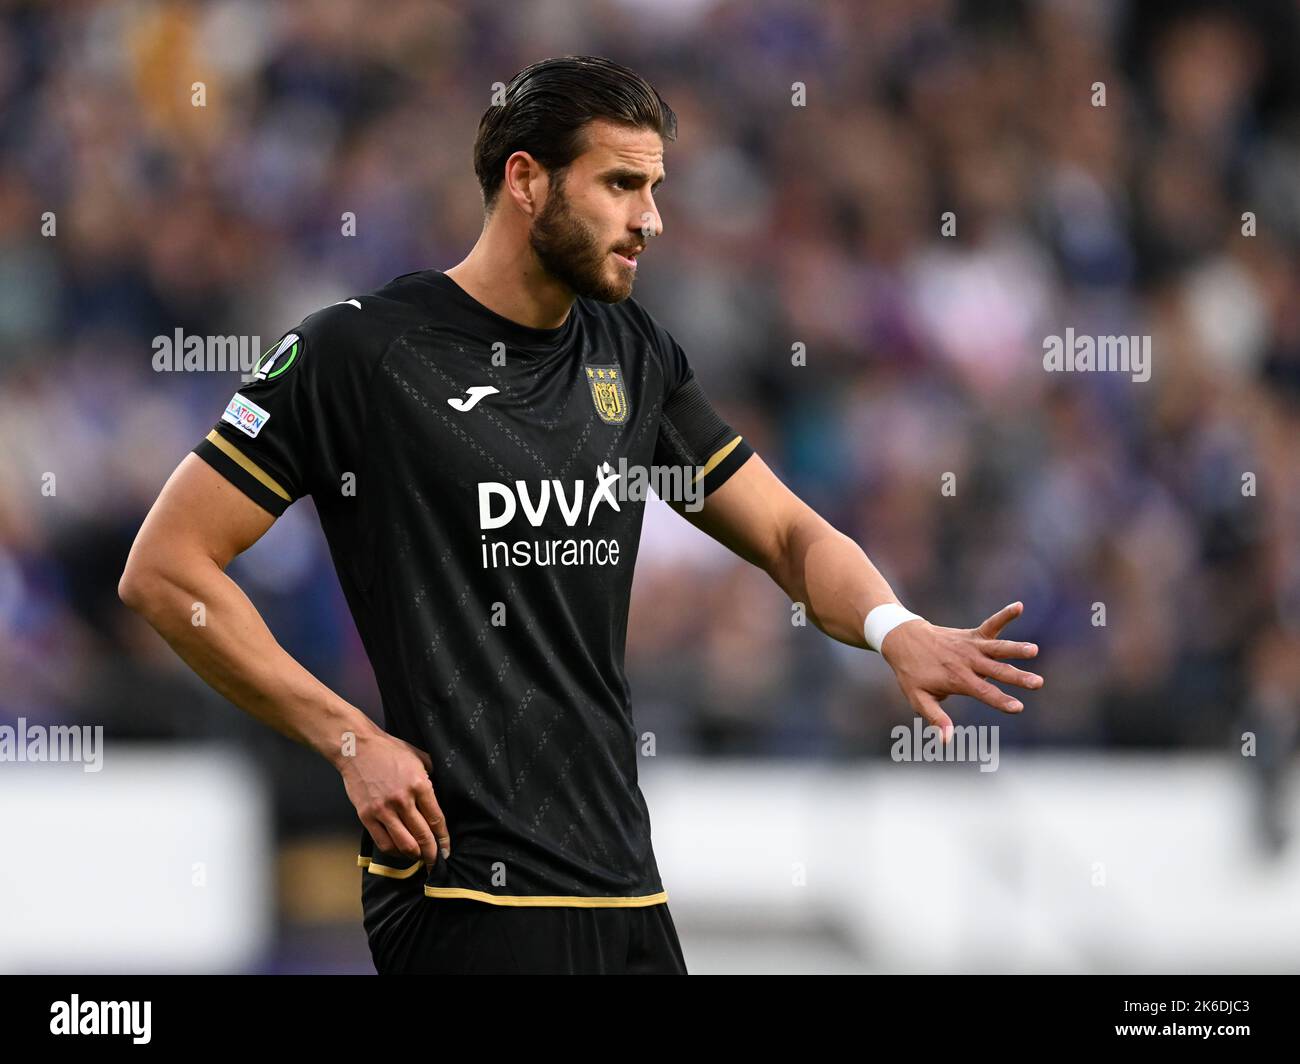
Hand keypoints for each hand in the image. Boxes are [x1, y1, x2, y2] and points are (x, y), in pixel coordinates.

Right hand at [339, 729, 450, 865]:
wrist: (358, 748)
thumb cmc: (390, 751)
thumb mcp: (419, 758)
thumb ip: (432, 776)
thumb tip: (442, 792)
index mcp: (419, 784)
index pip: (436, 819)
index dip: (443, 838)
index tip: (446, 849)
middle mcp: (403, 800)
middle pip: (422, 835)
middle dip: (432, 853)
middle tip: (435, 861)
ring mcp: (383, 810)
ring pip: (404, 844)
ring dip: (414, 855)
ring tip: (419, 857)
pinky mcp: (366, 816)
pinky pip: (383, 842)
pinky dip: (394, 851)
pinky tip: (400, 851)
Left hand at [879, 601, 1042, 742]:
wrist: (902, 640)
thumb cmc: (912, 674)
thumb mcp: (919, 699)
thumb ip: (936, 718)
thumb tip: (946, 742)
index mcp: (958, 680)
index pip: (984, 693)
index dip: (1001, 701)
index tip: (1018, 707)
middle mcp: (968, 662)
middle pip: (997, 671)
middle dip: (1018, 677)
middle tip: (1038, 683)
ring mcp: (971, 647)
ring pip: (997, 648)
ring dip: (1016, 648)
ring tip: (1034, 649)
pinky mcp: (973, 635)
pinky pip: (991, 624)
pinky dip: (1004, 615)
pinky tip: (1019, 606)